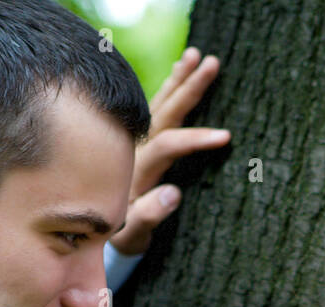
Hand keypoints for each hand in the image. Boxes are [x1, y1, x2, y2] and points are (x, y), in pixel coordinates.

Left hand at [110, 47, 231, 255]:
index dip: (196, 140)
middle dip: (189, 88)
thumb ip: (149, 215)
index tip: (226, 136)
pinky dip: (168, 89)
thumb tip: (174, 193)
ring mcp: (136, 142)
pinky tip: (180, 70)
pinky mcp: (139, 140)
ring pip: (159, 104)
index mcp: (136, 170)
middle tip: (211, 63)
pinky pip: (154, 108)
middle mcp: (135, 149)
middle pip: (164, 112)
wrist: (98, 230)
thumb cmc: (122, 235)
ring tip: (195, 54)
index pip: (169, 145)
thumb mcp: (133, 234)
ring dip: (178, 79)